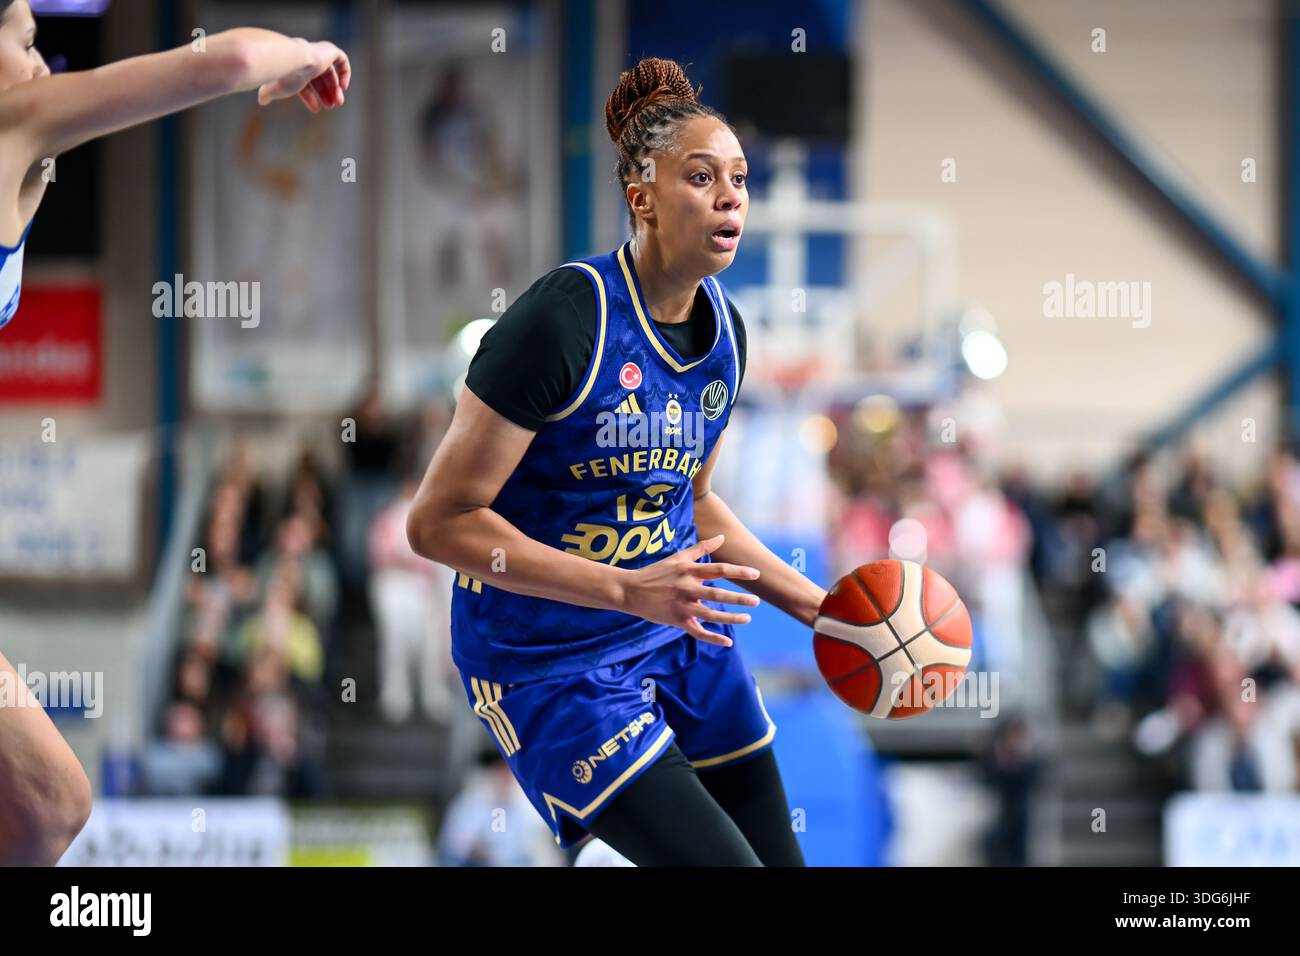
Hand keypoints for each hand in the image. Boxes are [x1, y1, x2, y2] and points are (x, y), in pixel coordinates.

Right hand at [257, 39, 350, 111]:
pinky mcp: (329, 50)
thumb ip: (267, 94)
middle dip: (325, 93)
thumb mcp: (273, 88)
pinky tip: (343, 87)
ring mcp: (317, 52)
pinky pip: (341, 60)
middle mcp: (304, 57)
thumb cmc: (282, 75)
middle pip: (318, 77)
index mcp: (292, 65)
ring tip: (337, 102)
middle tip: (331, 106)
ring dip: (334, 89)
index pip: (303, 82)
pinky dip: (345, 73)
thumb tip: (261, 101)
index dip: (310, 97)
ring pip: (330, 72)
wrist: (289, 59)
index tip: (317, 109)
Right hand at [619, 534, 759, 645]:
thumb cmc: (656, 572)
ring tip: (747, 618)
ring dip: (730, 618)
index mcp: (689, 571)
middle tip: (756, 601)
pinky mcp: (676, 620)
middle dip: (738, 599)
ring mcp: (681, 605)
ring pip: (710, 615)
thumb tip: (722, 537)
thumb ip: (701, 548)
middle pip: (717, 594)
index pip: (719, 570)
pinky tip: (727, 641)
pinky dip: (712, 638)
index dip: (738, 572)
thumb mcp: (678, 557)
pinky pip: (697, 631)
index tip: (756, 574)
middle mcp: (687, 588)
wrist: (630, 590)